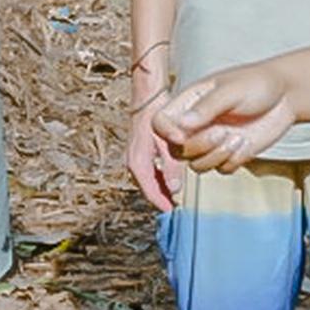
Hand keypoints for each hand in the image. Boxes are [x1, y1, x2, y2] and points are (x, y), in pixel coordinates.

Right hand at [122, 97, 185, 212]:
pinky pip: (148, 172)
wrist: (147, 97)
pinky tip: (171, 178)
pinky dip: (159, 178)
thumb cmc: (157, 116)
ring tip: (175, 196)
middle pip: (148, 188)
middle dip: (161, 198)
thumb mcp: (168, 144)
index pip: (149, 192)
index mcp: (138, 163)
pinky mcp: (139, 151)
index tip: (173, 211)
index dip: (162, 203)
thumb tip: (174, 190)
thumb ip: (172, 168)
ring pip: (148, 181)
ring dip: (160, 189)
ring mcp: (135, 157)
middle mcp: (133, 162)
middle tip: (177, 206)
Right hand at [151, 64, 297, 172]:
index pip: (160, 122)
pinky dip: (233, 161)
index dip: (166, 133)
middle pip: (176, 150)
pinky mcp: (228, 154)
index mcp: (189, 103)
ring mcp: (211, 141)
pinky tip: (246, 143)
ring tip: (238, 139)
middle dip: (198, 146)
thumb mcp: (231, 91)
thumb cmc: (258, 83)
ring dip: (216, 156)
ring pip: (196, 165)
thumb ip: (206, 107)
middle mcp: (196, 124)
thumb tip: (181, 124)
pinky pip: (220, 169)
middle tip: (222, 133)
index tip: (182, 135)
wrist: (287, 95)